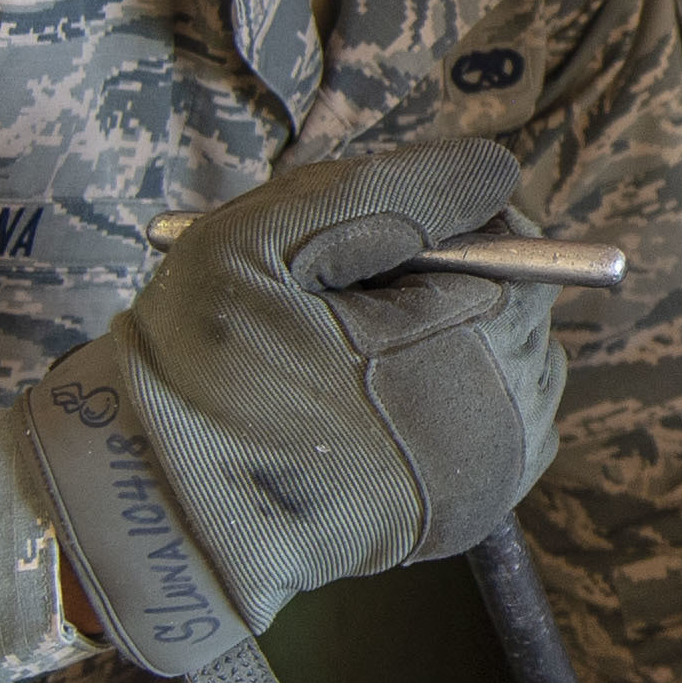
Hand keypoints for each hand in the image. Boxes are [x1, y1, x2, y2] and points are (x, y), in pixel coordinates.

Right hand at [24, 139, 567, 665]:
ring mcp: (501, 469)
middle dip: (438, 289)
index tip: (360, 255)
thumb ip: (394, 190)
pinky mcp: (478, 510)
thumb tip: (493, 170)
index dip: (438, 228)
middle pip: (513, 301)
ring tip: (345, 365)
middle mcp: (512, 411)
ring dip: (443, 344)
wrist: (168, 512)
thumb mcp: (272, 237)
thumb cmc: (203, 370)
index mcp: (476, 338)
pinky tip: (371, 406)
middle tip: (334, 316)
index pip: (513, 242)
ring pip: (506, 360)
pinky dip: (444, 398)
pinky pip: (493, 420)